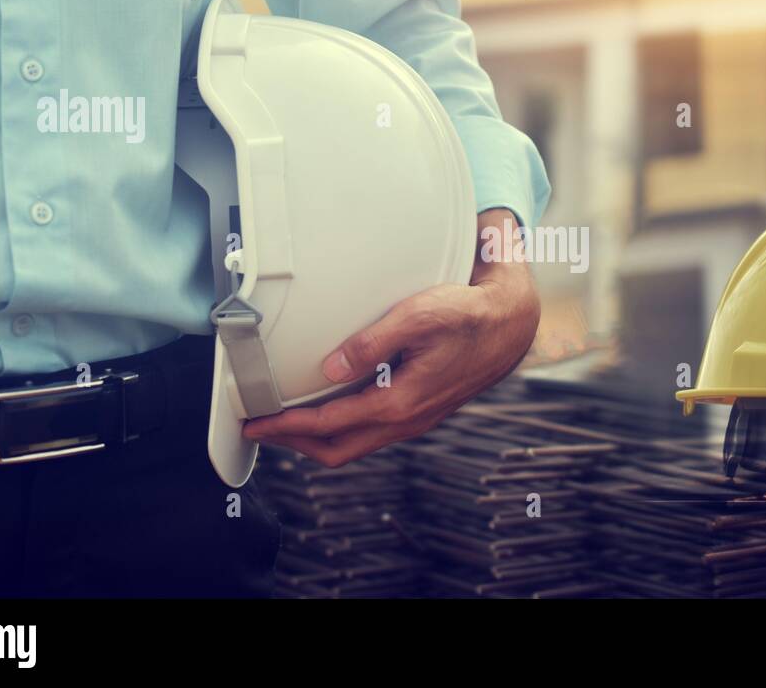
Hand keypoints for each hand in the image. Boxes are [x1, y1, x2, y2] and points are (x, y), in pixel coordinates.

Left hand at [242, 208, 539, 466]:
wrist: (509, 325)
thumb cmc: (467, 316)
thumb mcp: (417, 317)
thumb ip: (370, 343)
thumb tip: (329, 369)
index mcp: (400, 402)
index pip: (329, 424)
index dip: (287, 426)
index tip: (256, 423)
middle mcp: (406, 420)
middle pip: (337, 451)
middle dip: (293, 443)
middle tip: (260, 429)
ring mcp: (415, 420)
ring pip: (355, 445)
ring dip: (316, 439)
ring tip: (286, 423)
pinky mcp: (420, 412)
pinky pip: (372, 434)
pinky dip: (341, 430)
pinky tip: (330, 411)